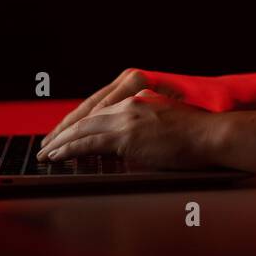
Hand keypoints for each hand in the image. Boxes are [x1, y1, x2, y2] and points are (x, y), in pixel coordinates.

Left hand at [35, 89, 220, 170]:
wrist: (210, 135)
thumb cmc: (195, 134)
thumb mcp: (163, 122)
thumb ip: (141, 125)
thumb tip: (125, 141)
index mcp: (136, 100)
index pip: (98, 111)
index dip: (78, 123)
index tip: (64, 134)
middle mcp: (128, 105)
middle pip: (86, 117)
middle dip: (63, 132)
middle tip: (47, 144)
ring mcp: (127, 119)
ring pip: (83, 129)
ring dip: (60, 142)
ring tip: (46, 153)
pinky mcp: (127, 136)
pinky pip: (89, 142)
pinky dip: (69, 149)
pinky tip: (58, 156)